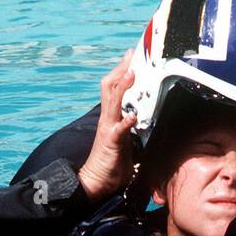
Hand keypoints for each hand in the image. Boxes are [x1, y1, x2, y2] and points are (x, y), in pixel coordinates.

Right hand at [77, 51, 137, 202]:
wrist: (96, 182)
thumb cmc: (111, 163)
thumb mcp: (124, 140)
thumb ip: (129, 127)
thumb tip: (140, 119)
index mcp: (112, 117)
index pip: (113, 88)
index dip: (121, 71)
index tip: (130, 56)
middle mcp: (108, 119)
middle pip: (110, 87)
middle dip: (121, 69)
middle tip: (131, 54)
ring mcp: (108, 129)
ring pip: (113, 102)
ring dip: (122, 86)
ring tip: (131, 72)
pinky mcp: (111, 143)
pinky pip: (118, 130)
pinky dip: (126, 122)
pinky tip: (133, 116)